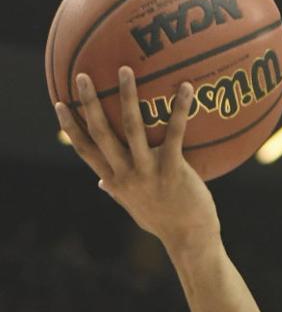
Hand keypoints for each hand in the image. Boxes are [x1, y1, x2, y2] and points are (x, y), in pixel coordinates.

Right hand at [55, 68, 219, 256]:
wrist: (190, 240)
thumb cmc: (164, 223)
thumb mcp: (135, 209)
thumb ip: (118, 193)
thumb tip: (101, 183)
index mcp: (115, 181)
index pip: (86, 151)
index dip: (71, 128)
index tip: (60, 105)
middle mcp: (127, 175)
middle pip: (101, 133)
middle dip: (90, 103)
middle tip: (84, 76)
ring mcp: (148, 172)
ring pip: (132, 128)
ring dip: (127, 97)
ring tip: (125, 70)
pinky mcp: (173, 170)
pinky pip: (174, 133)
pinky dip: (180, 109)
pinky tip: (185, 87)